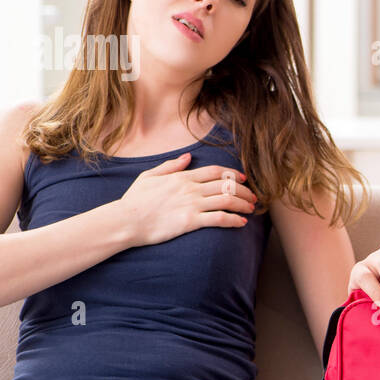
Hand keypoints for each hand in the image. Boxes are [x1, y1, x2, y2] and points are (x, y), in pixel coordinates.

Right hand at [117, 153, 258, 246]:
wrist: (125, 220)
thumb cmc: (134, 201)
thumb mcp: (149, 176)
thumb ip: (171, 166)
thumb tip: (187, 157)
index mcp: (182, 177)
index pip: (215, 171)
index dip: (233, 174)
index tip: (243, 179)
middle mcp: (190, 189)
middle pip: (226, 185)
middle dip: (244, 190)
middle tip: (254, 196)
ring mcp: (191, 204)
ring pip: (227, 200)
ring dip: (243, 204)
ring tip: (251, 209)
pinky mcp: (190, 222)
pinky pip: (219, 218)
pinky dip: (233, 219)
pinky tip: (241, 222)